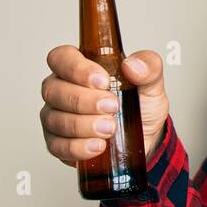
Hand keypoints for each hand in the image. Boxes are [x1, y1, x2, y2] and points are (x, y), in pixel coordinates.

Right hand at [39, 46, 168, 166]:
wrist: (147, 137)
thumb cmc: (141, 105)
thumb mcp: (152, 82)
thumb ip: (148, 65)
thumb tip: (132, 66)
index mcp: (79, 68)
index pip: (61, 58)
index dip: (76, 69)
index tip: (103, 81)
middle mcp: (62, 90)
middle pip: (54, 90)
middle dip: (84, 100)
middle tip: (112, 107)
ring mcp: (56, 117)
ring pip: (55, 119)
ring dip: (83, 125)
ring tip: (109, 129)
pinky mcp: (58, 143)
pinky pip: (57, 146)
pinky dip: (78, 147)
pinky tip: (97, 146)